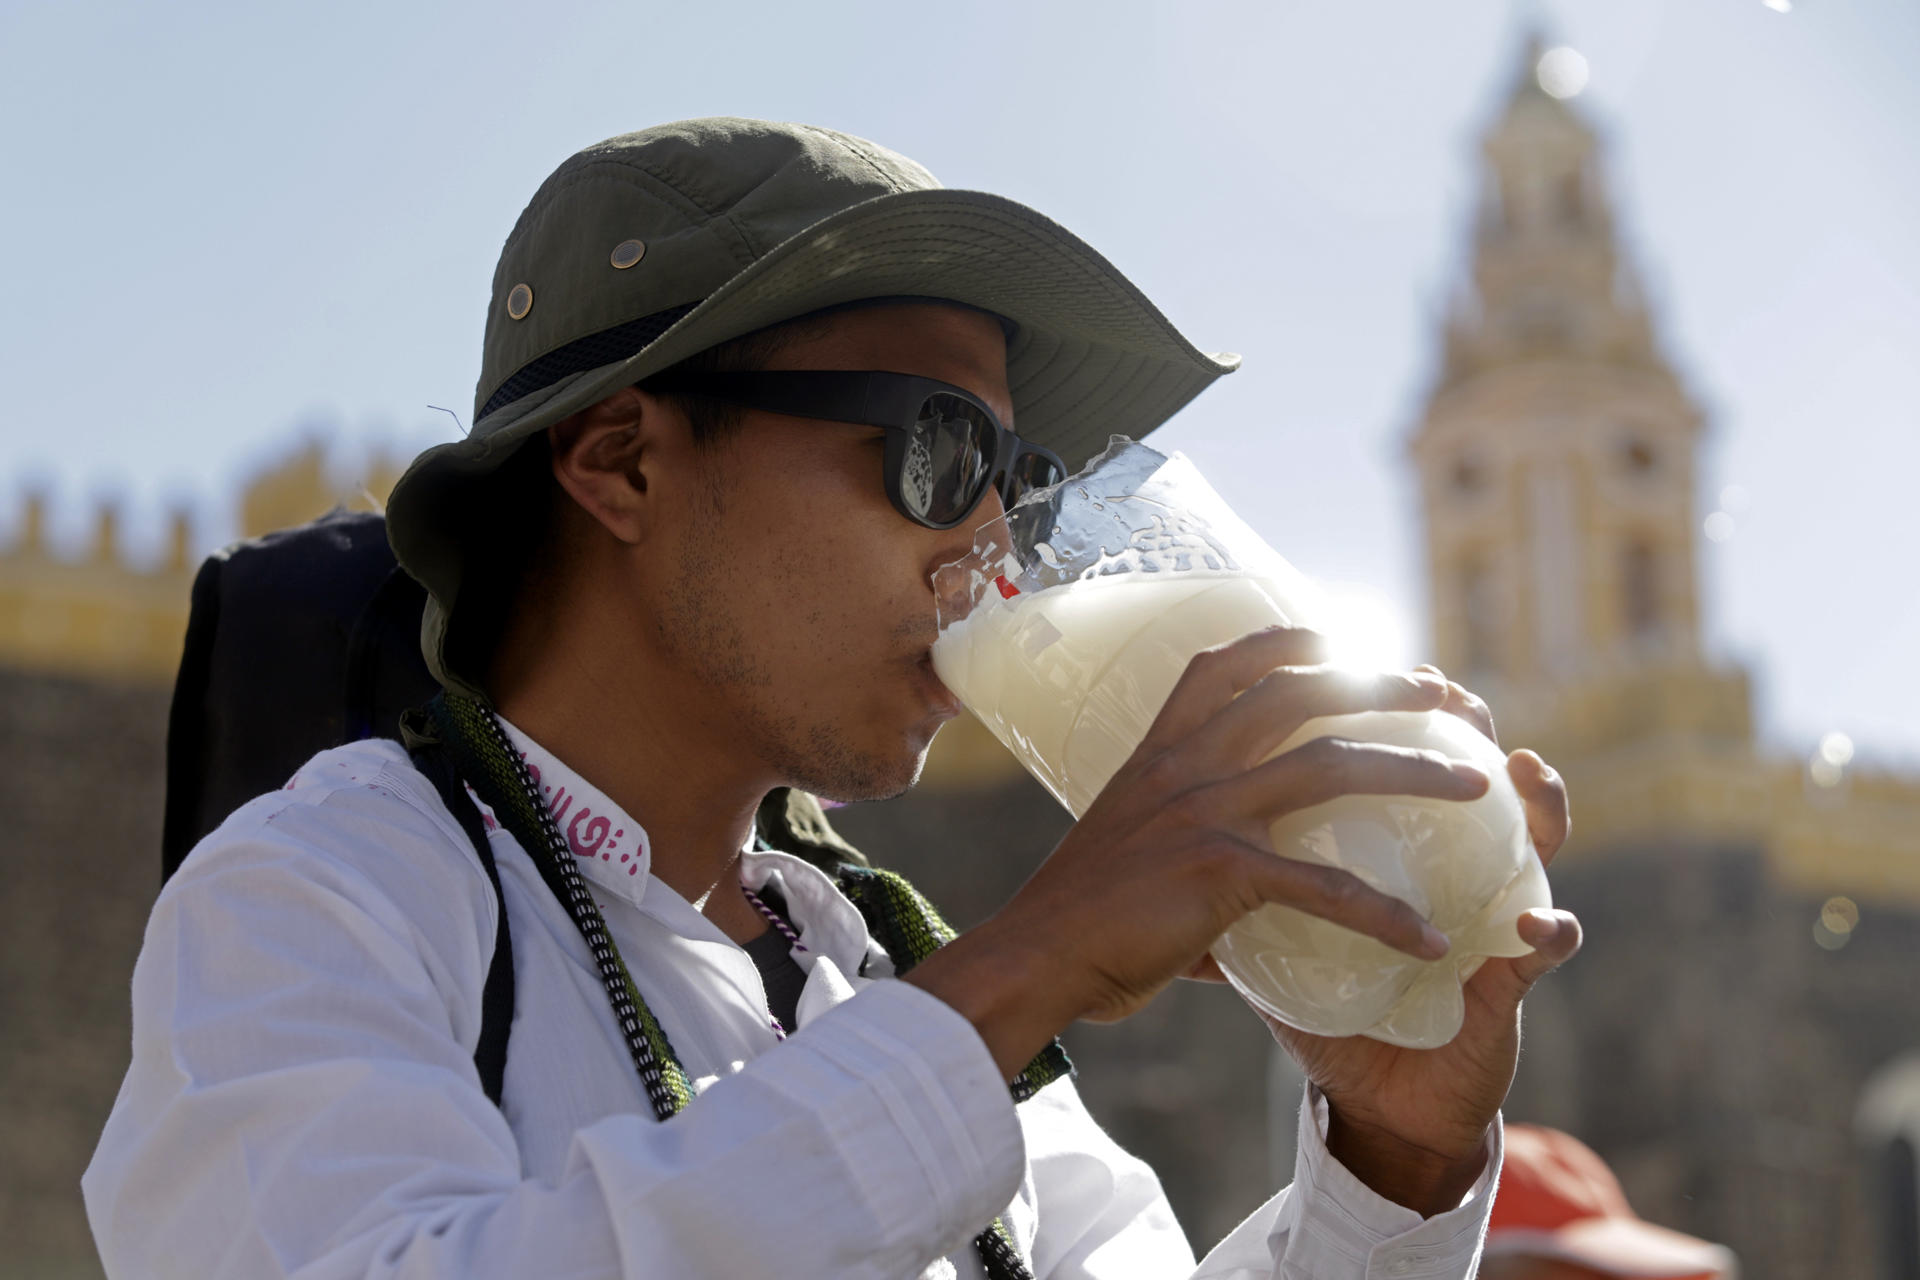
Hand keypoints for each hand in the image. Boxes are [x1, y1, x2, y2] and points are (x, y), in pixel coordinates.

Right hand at [906, 626, 1486, 1078]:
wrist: (1035, 956)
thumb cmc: (1077, 918)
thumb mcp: (1124, 849)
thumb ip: (1185, 853)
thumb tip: (1227, 908)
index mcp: (1158, 753)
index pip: (1224, 664)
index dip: (1288, 639)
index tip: (1341, 635)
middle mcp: (1185, 766)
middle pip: (1297, 693)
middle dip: (1379, 682)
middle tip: (1442, 691)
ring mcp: (1204, 813)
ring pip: (1330, 765)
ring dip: (1413, 768)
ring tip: (1473, 784)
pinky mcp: (1221, 873)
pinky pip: (1325, 887)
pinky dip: (1385, 916)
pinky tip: (1429, 941)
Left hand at [1209, 667, 1580, 1213]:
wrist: (1379, 1108)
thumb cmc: (1330, 1019)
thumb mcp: (1276, 940)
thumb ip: (1244, 881)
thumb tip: (1174, 829)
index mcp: (1399, 858)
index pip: (1403, 767)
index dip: (1400, 715)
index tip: (1385, 667)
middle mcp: (1453, 877)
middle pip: (1476, 780)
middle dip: (1469, 729)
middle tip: (1451, 694)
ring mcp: (1491, 924)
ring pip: (1537, 848)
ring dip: (1542, 807)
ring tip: (1527, 773)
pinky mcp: (1512, 988)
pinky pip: (1548, 949)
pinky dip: (1552, 930)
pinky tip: (1541, 920)